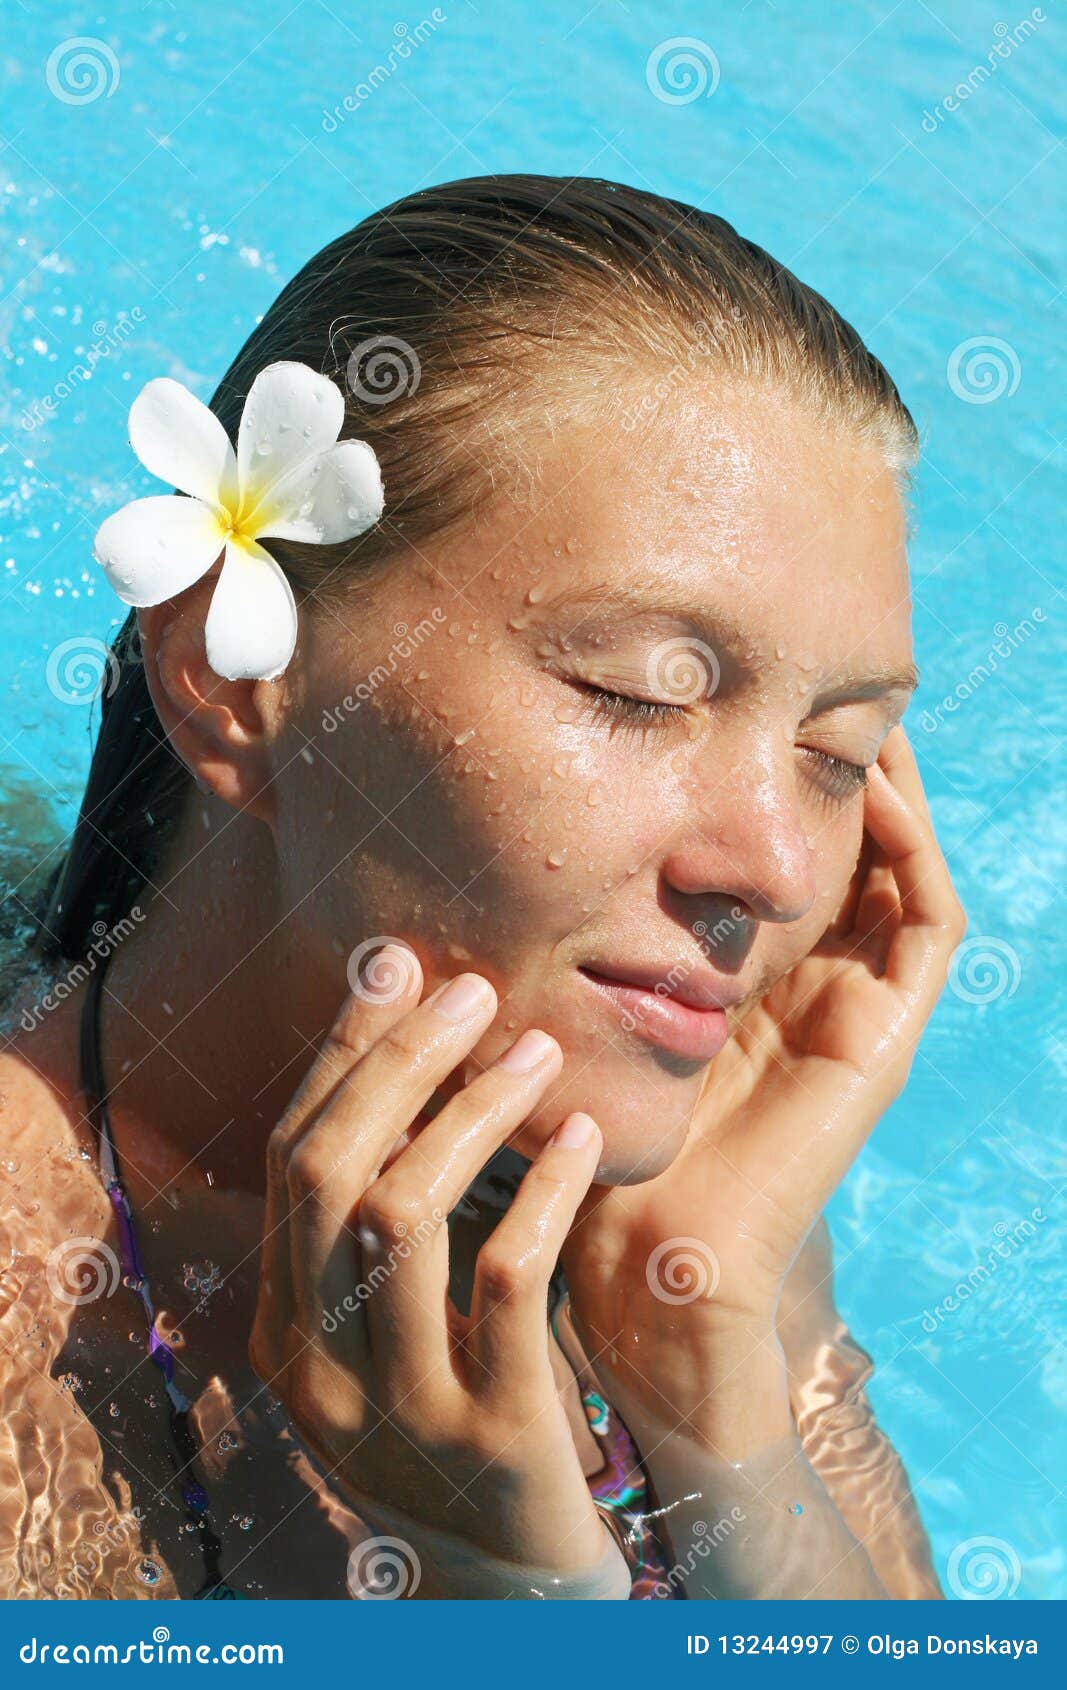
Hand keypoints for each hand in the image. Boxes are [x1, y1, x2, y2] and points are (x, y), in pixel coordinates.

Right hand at [249, 953, 609, 1581]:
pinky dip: (544, 1193)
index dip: (342, 1058)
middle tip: (468, 993)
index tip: (395, 971)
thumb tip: (401, 1059)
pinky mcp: (495, 1438)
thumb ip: (382, 1223)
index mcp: (283, 1330)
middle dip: (394, 1064)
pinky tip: (584, 1139)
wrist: (516, 1579)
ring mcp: (400, 1410)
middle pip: (328, 1174)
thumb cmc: (462, 1417)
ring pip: (404, 1215)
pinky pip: (507, 1283)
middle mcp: (318, 1369)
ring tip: (535, 1051)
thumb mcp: (394, 1328)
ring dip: (471, 1113)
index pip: (292, 1161)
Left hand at [562, 727, 965, 1446]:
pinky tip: (880, 786)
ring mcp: (856, 1017)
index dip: (787, 788)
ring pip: (905, 877)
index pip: (792, 865)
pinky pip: (928, 925)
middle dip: (848, 772)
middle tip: (829, 682)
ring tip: (871, 711)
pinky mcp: (883, 1044)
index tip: (751, 705)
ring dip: (897, 793)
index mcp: (751, 987)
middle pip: (856, 857)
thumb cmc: (590, 1146)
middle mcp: (812, 993)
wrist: (644, 1260)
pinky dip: (915, 851)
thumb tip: (473, 849)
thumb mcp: (565, 1016)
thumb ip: (540, 947)